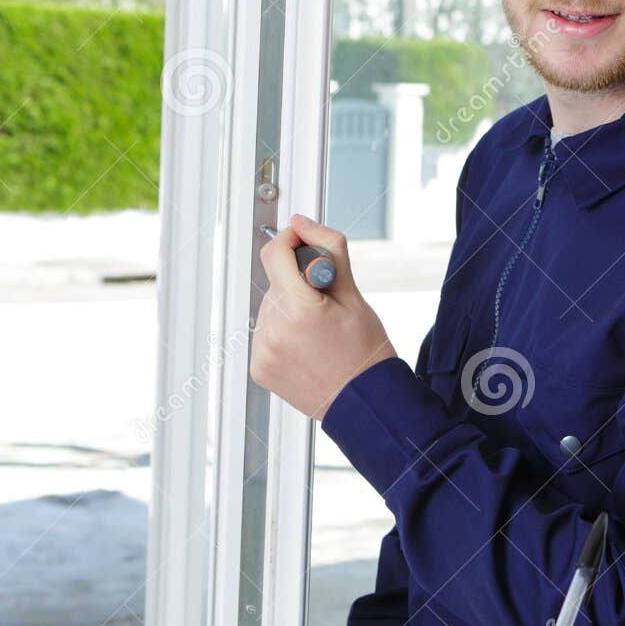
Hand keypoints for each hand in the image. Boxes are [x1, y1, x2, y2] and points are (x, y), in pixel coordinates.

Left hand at [250, 213, 395, 418]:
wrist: (364, 402)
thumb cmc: (365, 353)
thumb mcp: (354, 294)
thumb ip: (328, 251)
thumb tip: (304, 224)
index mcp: (299, 310)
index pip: (275, 253)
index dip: (291, 240)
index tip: (304, 240)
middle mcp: (274, 331)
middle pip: (276, 282)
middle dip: (299, 282)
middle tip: (327, 303)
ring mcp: (262, 351)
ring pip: (271, 307)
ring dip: (291, 307)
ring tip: (319, 330)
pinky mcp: (259, 366)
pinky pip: (266, 332)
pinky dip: (283, 331)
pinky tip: (307, 345)